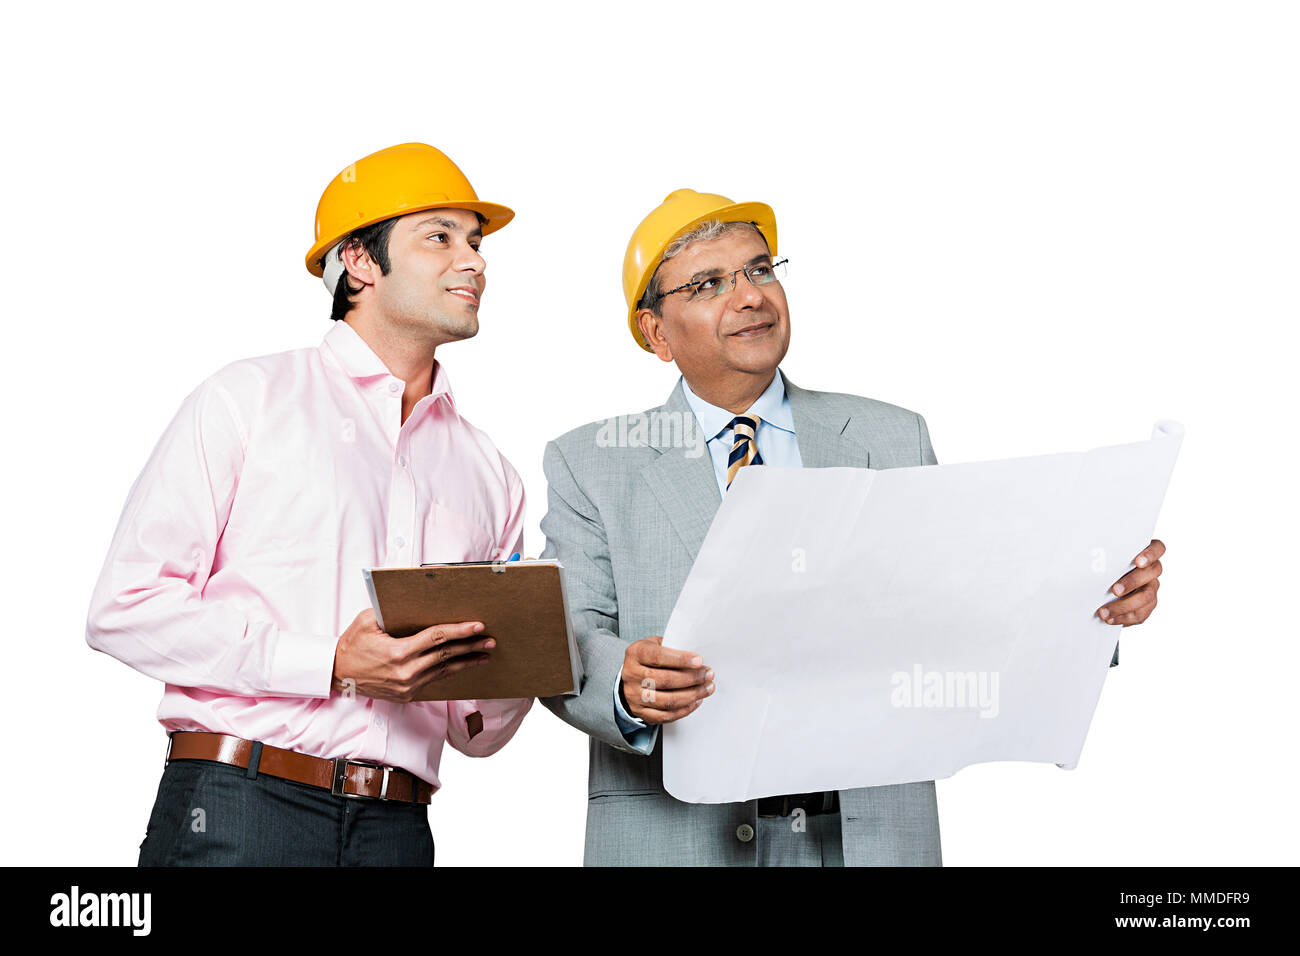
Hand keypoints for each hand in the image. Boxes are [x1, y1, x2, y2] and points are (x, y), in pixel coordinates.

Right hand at [331, 608, 494, 702]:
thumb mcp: (367, 621)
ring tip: (484, 654)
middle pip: (446, 655)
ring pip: (444, 671)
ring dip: (466, 662)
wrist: (337, 674)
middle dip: (471, 647)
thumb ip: (391, 611)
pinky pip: (434, 680)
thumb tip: (416, 600)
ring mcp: (407, 686)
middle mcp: (405, 673)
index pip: (437, 638)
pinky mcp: (407, 695)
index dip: (460, 631)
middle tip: (490, 640)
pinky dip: (449, 671)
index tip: (477, 626)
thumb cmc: (352, 644)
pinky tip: (463, 666)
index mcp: (398, 653)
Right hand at [620, 636, 714, 724]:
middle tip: (708, 675)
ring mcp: (634, 695)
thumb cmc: (648, 659)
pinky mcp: (640, 712)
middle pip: (665, 680)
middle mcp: (631, 675)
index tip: (699, 661)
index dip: (680, 659)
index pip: (658, 656)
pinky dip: (684, 710)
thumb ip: (673, 648)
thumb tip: (697, 659)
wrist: (631, 677)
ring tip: (706, 689)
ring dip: (691, 695)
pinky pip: (665, 715)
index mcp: (636, 654)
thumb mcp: (655, 645)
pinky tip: (695, 701)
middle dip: (691, 678)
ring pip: (667, 700)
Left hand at [1097, 539, 1165, 625]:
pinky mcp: (1147, 605)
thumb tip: (1090, 560)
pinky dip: (1124, 618)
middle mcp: (1152, 570)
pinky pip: (1141, 613)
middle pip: (1152, 573)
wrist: (1101, 588)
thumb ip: (1105, 558)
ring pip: (1146, 596)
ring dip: (1124, 606)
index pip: (1158, 548)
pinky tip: (1110, 619)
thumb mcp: (1104, 560)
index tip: (1138, 562)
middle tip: (1114, 590)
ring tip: (1104, 611)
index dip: (1150, 554)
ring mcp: (1151, 588)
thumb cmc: (1102, 568)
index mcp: (1144, 554)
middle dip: (1132, 582)